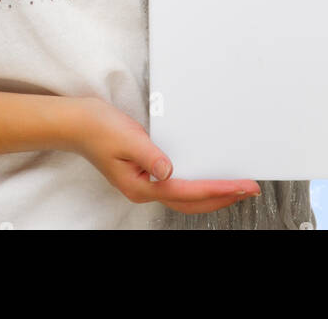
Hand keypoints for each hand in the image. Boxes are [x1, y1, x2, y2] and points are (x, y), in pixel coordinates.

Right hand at [69, 96, 260, 213]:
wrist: (78, 124)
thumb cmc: (99, 129)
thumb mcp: (127, 139)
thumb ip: (150, 156)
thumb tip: (169, 171)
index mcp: (141, 185)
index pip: (188, 191)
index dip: (217, 189)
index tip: (240, 186)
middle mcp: (145, 189)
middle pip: (191, 202)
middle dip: (222, 197)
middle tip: (249, 190)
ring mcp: (145, 183)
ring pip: (186, 198)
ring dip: (213, 195)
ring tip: (236, 188)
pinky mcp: (146, 174)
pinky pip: (179, 186)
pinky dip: (198, 186)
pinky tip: (208, 180)